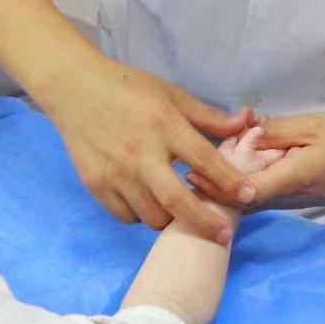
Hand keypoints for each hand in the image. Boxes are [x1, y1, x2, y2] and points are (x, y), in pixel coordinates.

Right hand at [35, 55, 257, 238]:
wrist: (74, 89)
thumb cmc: (128, 88)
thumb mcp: (171, 94)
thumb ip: (208, 116)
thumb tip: (246, 123)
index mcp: (163, 125)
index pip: (204, 159)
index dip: (230, 181)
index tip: (249, 196)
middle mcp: (140, 153)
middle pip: (177, 201)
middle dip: (205, 223)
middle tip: (224, 235)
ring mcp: (115, 172)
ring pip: (151, 216)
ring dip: (171, 219)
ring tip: (180, 210)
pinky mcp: (96, 185)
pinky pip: (127, 216)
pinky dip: (142, 215)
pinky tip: (148, 201)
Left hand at [189, 112, 324, 207]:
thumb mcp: (316, 127)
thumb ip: (278, 130)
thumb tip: (244, 130)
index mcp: (294, 176)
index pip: (249, 188)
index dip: (217, 184)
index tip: (191, 173)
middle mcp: (285, 196)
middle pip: (237, 199)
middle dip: (207, 187)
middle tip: (179, 168)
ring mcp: (284, 202)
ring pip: (243, 200)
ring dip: (217, 188)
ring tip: (189, 170)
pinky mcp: (285, 200)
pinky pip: (253, 196)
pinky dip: (232, 185)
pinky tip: (217, 170)